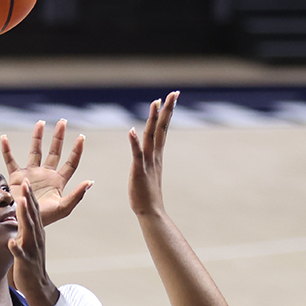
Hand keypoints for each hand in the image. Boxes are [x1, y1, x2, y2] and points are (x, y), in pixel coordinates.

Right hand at [1, 121, 90, 224]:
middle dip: (58, 137)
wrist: (23, 223)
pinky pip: (10, 160)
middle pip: (54, 152)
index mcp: (58, 181)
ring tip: (40, 123)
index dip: (76, 151)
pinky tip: (4, 138)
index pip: (70, 163)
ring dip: (37, 137)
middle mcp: (45, 174)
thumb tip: (90, 182)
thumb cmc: (44, 218)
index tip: (81, 137)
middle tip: (62, 122)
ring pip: (35, 151)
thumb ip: (76, 195)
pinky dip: (6, 150)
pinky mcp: (16, 177)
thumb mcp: (63, 208)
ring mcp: (30, 174)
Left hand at [7, 179, 58, 305]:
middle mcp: (36, 237)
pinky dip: (16, 248)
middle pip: (32, 214)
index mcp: (36, 231)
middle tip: (25, 182)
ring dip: (25, 215)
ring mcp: (32, 249)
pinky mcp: (26, 261)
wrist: (37, 284)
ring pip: (28, 230)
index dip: (29, 195)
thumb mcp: (28, 240)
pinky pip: (20, 254)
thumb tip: (18, 213)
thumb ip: (23, 227)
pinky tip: (11, 242)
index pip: (33, 210)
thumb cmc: (30, 261)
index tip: (25, 180)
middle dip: (28, 198)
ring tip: (21, 202)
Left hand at [127, 91, 177, 218]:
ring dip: (153, 120)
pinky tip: (131, 131)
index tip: (171, 97)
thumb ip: (148, 160)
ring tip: (155, 103)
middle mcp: (154, 156)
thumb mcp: (149, 171)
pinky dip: (134, 143)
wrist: (150, 212)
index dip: (166, 113)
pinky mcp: (139, 172)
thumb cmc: (147, 194)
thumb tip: (148, 151)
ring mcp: (148, 163)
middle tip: (174, 93)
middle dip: (167, 110)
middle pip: (161, 128)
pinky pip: (137, 155)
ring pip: (151, 137)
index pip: (162, 129)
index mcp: (156, 155)